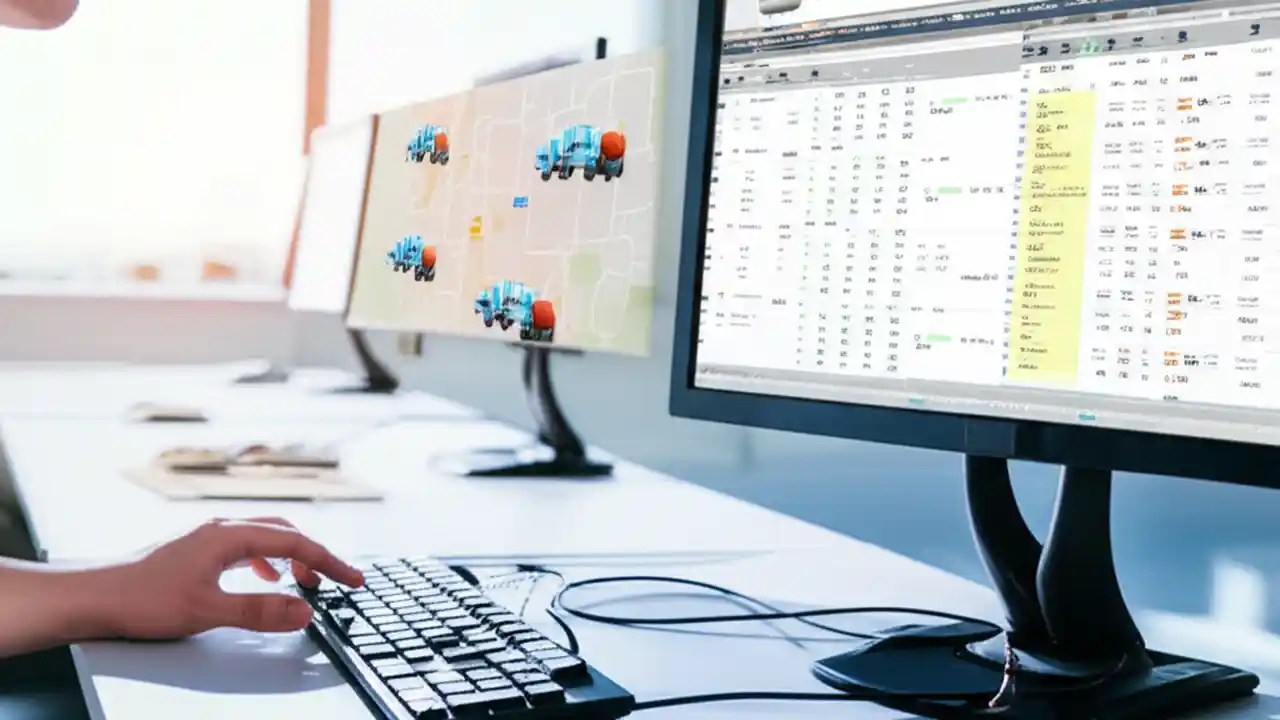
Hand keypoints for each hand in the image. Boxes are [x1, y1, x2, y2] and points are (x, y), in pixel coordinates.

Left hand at [100, 517, 363, 638]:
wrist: (94, 596)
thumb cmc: (141, 600)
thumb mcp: (207, 610)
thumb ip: (259, 610)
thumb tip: (303, 608)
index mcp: (228, 535)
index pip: (295, 542)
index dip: (329, 561)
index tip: (353, 579)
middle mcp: (221, 528)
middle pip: (285, 532)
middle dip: (317, 556)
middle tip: (339, 579)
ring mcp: (208, 538)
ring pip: (266, 538)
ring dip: (293, 557)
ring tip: (307, 581)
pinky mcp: (198, 551)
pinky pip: (247, 547)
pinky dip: (269, 560)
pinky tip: (265, 578)